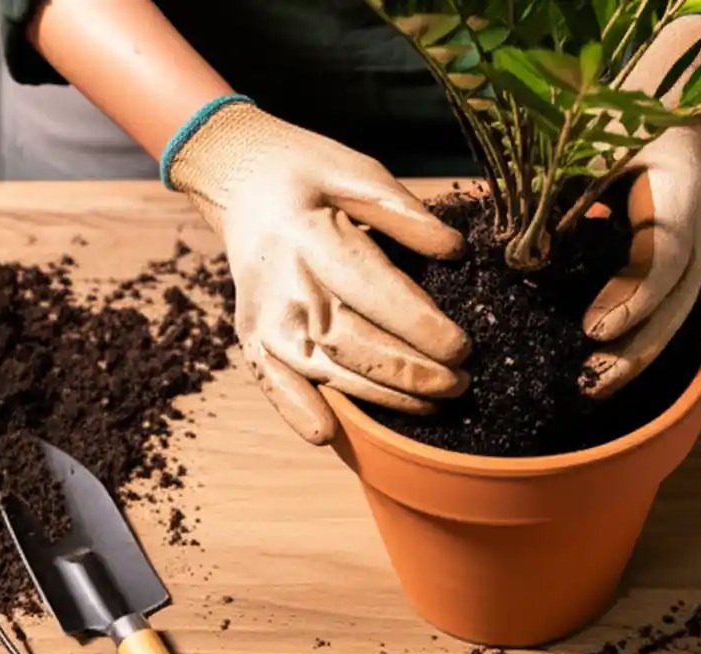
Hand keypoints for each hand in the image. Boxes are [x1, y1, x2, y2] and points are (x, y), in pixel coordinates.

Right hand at [166, 99, 471, 443]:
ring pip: (328, 371)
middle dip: (414, 373)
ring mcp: (263, 317)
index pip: (376, 294)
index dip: (423, 328)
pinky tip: (329, 435)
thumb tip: (453, 252)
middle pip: (356, 344)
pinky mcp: (251, 337)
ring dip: (381, 397)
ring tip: (432, 405)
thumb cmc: (308, 173)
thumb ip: (405, 213)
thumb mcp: (358, 172)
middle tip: (461, 384)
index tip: (464, 348)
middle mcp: (283, 285)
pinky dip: (297, 412)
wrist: (237, 177)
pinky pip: (274, 383)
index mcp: (311, 238)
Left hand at [578, 14, 700, 397]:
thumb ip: (565, 190)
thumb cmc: (621, 120)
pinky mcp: (680, 267)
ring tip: (593, 389)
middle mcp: (699, 227)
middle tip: (590, 381)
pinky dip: (635, 342)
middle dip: (634, 348)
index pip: (663, 258)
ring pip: (675, 315)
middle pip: (676, 302)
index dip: (631, 298)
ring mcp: (696, 251)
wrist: (671, 112)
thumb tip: (521, 250)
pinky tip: (601, 370)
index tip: (592, 331)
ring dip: (636, 357)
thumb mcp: (593, 144)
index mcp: (682, 189)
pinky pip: (664, 311)